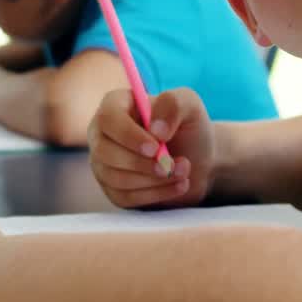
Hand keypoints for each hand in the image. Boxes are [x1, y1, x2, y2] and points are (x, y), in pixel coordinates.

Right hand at [87, 87, 216, 208]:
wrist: (199, 160)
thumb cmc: (189, 127)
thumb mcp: (189, 104)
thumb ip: (173, 105)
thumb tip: (155, 130)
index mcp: (116, 104)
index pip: (108, 118)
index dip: (128, 135)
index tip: (155, 148)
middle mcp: (102, 132)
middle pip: (105, 151)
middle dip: (142, 163)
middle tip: (172, 165)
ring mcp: (104, 162)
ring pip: (115, 178)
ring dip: (153, 180)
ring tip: (184, 172)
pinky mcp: (112, 189)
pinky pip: (124, 197)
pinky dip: (155, 194)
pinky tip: (178, 185)